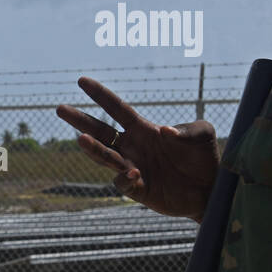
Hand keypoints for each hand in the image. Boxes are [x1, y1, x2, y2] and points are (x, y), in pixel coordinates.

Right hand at [56, 77, 218, 219]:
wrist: (211, 190)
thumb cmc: (206, 158)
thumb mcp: (204, 135)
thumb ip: (188, 130)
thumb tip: (163, 132)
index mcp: (144, 129)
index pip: (117, 109)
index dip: (100, 95)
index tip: (81, 80)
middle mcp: (132, 147)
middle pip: (100, 131)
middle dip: (80, 120)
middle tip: (59, 108)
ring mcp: (132, 167)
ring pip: (104, 156)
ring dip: (93, 148)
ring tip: (81, 140)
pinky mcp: (137, 189)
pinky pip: (123, 182)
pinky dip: (125, 177)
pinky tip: (135, 172)